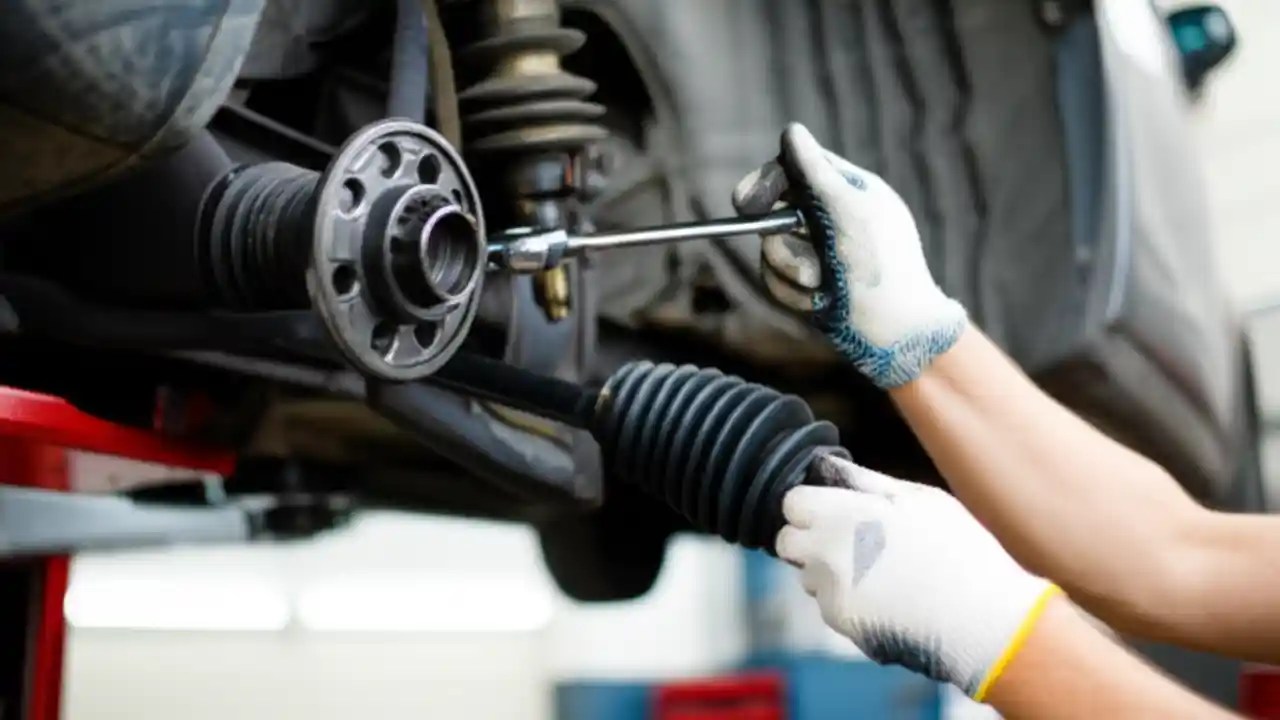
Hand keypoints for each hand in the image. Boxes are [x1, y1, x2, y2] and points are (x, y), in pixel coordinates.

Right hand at [733, 123, 965, 387]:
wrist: (896, 334)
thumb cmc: (880, 268)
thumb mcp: (847, 212)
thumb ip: (814, 173)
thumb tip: (790, 130)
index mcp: (851, 192)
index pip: (798, 168)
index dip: (768, 181)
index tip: (746, 201)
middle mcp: (832, 219)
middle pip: (777, 209)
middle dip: (778, 234)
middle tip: (761, 243)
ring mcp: (819, 254)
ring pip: (772, 249)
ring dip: (789, 268)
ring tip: (818, 283)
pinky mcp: (808, 285)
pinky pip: (776, 281)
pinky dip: (792, 293)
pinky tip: (819, 303)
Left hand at [777, 454, 1059, 699]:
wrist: (983, 620)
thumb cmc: (959, 551)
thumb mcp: (920, 500)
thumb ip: (867, 482)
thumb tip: (828, 468)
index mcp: (845, 514)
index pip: (791, 503)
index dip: (811, 505)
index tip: (833, 509)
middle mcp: (827, 553)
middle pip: (787, 542)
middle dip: (808, 539)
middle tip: (847, 540)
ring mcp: (831, 592)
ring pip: (809, 576)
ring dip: (828, 572)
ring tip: (879, 573)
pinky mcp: (842, 624)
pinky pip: (830, 606)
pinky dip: (849, 602)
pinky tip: (888, 600)